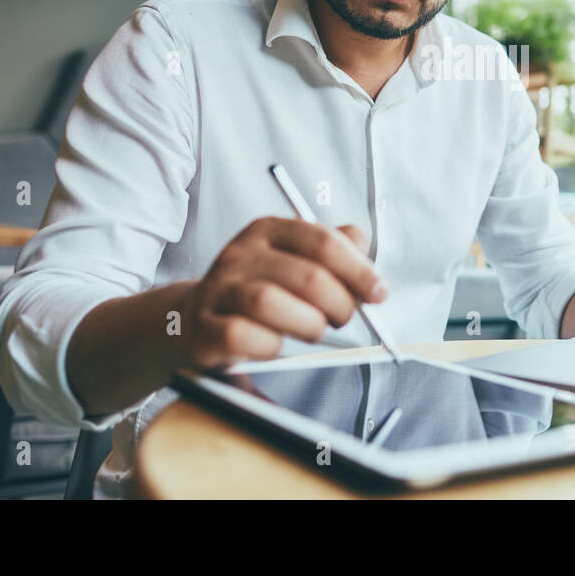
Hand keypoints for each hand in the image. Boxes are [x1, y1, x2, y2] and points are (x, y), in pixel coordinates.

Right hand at [180, 218, 383, 369]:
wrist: (195, 320)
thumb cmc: (258, 290)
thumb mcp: (295, 259)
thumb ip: (333, 247)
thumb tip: (361, 243)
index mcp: (268, 230)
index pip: (323, 241)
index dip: (359, 270)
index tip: (378, 292)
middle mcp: (240, 254)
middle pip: (306, 276)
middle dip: (339, 304)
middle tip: (344, 317)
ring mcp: (218, 290)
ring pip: (270, 302)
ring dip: (307, 324)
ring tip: (312, 329)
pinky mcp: (204, 328)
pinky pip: (241, 335)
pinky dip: (269, 345)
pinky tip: (275, 345)